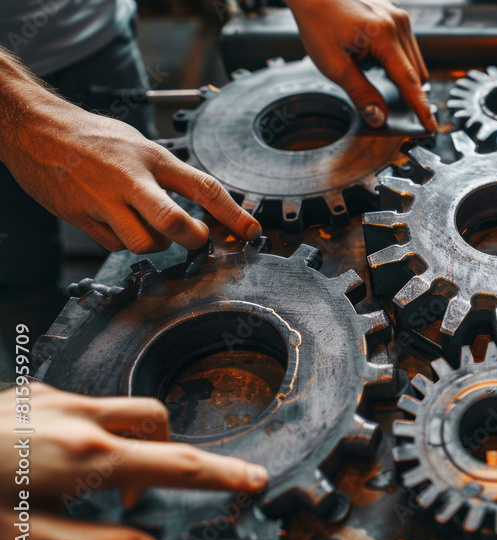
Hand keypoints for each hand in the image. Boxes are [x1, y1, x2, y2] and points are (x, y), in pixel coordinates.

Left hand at [0, 382, 268, 539]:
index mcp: (85, 458)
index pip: (178, 465)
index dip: (225, 474)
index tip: (257, 478)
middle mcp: (77, 417)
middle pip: (158, 422)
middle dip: (166, 455)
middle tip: (135, 499)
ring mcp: (51, 399)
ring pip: (122, 408)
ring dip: (128, 440)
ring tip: (93, 481)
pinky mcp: (26, 393)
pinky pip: (82, 404)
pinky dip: (90, 430)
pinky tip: (52, 459)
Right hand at [2, 99, 260, 253]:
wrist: (35, 128)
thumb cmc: (93, 137)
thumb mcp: (140, 145)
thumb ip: (169, 174)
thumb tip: (203, 205)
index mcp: (152, 158)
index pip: (204, 187)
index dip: (233, 213)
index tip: (252, 230)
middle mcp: (130, 180)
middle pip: (174, 223)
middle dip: (193, 239)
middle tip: (198, 238)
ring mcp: (102, 201)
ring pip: (143, 243)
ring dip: (156, 244)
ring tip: (150, 227)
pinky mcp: (79, 217)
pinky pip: (114, 246)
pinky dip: (123, 242)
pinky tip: (117, 222)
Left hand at [286, 0, 435, 130]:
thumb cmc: (319, 23)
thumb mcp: (334, 65)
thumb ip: (360, 93)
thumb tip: (378, 117)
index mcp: (383, 35)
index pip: (409, 80)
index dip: (420, 107)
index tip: (430, 125)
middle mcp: (397, 24)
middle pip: (417, 73)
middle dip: (406, 91)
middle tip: (383, 100)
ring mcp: (399, 18)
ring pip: (415, 62)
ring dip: (400, 75)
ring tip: (368, 68)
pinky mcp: (397, 17)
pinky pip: (408, 49)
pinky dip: (397, 62)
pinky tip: (372, 57)